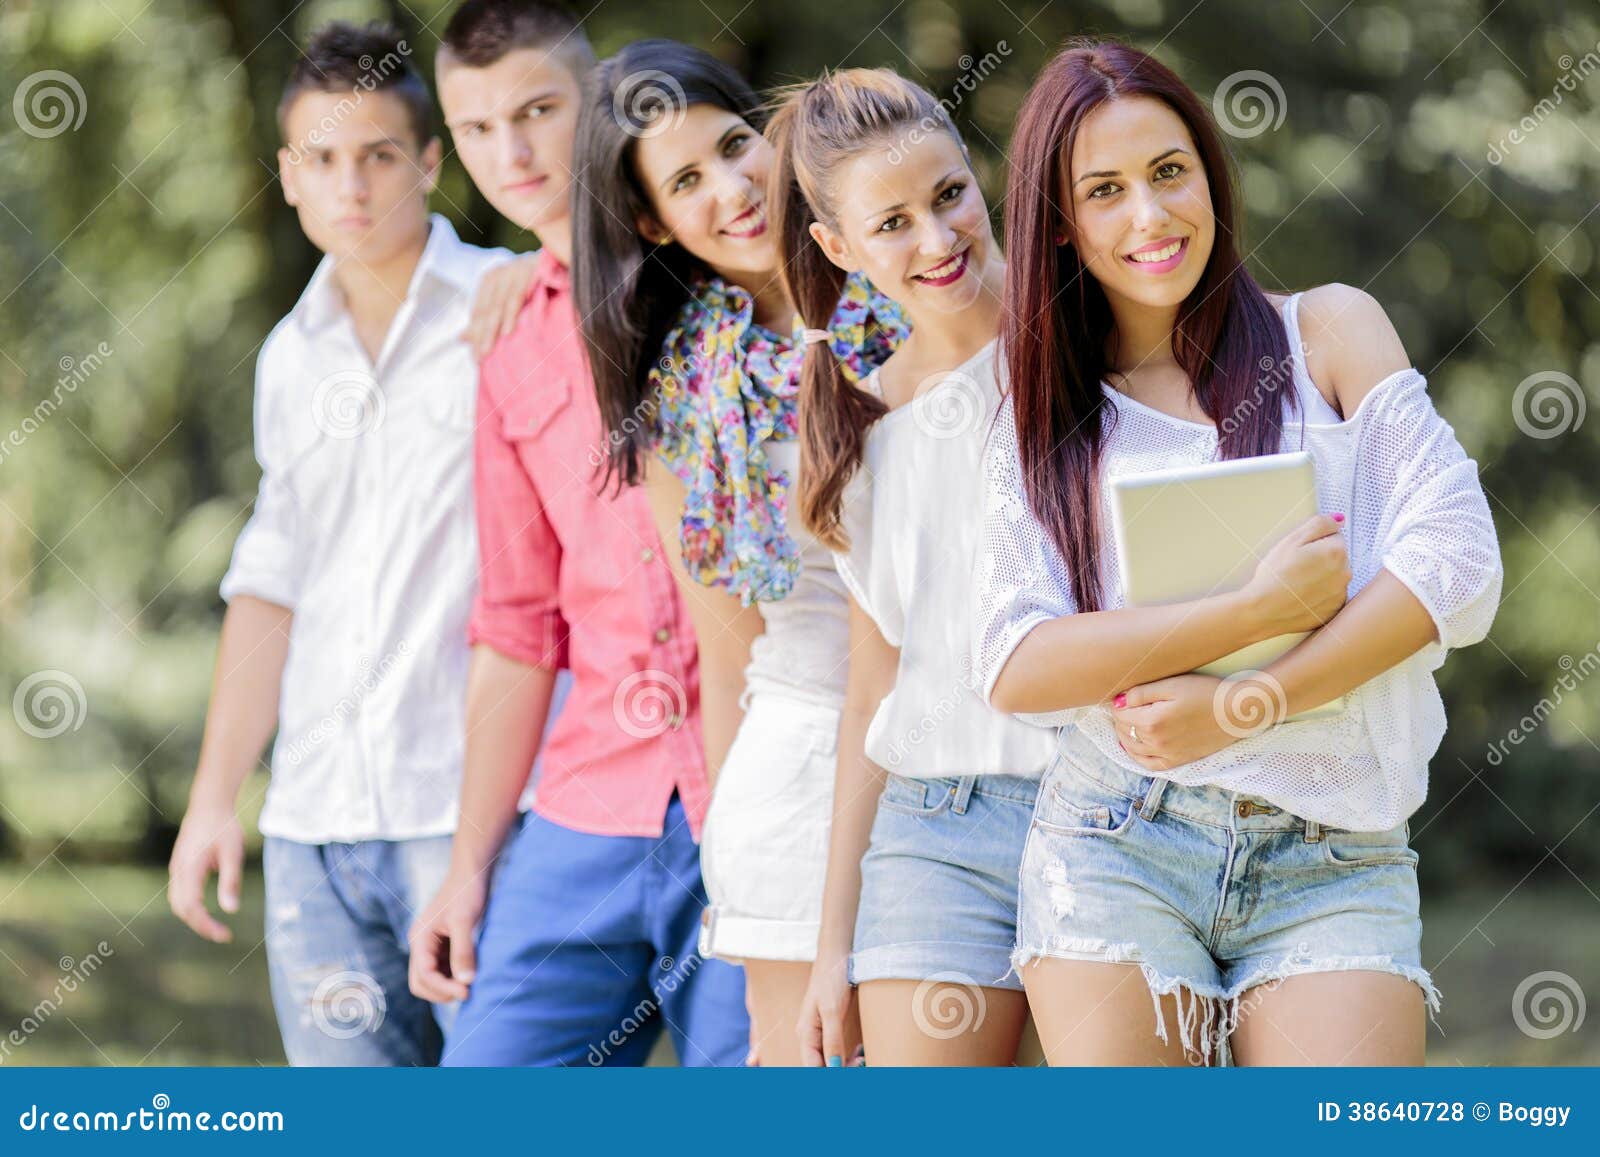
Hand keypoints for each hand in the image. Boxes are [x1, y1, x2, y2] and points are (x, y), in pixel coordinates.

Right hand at [168, 801, 243, 943]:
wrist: (209, 805)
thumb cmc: (224, 827)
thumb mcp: (233, 853)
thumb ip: (231, 881)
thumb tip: (231, 910)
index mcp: (190, 868)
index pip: (191, 907)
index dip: (206, 925)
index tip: (225, 935)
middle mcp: (178, 871)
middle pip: (181, 909)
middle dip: (200, 925)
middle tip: (223, 935)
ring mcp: (176, 868)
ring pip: (178, 903)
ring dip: (194, 918)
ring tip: (215, 927)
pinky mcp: (179, 867)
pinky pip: (179, 894)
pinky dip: (190, 907)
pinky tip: (206, 911)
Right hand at [407, 867, 488, 1002]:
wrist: (472, 873)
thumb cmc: (467, 892)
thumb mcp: (465, 921)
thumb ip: (463, 951)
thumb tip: (466, 982)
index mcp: (420, 938)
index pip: (424, 975)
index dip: (443, 988)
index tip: (467, 992)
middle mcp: (421, 944)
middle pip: (421, 982)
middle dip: (441, 992)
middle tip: (467, 992)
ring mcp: (430, 945)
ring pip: (432, 978)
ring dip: (448, 985)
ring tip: (471, 984)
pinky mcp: (442, 945)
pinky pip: (443, 969)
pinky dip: (454, 976)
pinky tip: (471, 973)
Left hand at [462, 254, 539, 359]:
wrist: (566, 265)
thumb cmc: (538, 289)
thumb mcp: (510, 305)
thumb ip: (485, 321)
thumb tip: (459, 338)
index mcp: (490, 279)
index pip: (478, 312)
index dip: (475, 335)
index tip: (475, 358)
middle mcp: (499, 273)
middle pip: (486, 311)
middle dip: (481, 336)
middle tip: (479, 360)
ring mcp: (513, 270)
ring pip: (498, 305)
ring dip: (492, 331)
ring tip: (487, 352)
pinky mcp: (529, 270)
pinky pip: (516, 296)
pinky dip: (511, 314)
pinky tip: (507, 332)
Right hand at [796, 943, 856, 1066]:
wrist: (838, 953)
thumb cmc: (831, 977)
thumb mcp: (832, 1009)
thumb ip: (832, 1040)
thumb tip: (835, 1068)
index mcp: (805, 1033)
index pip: (813, 1068)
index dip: (830, 1077)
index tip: (850, 1076)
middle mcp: (811, 1036)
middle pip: (821, 1067)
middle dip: (839, 1071)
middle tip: (861, 1068)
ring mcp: (821, 1032)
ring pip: (830, 1061)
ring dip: (845, 1066)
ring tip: (862, 1062)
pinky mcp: (832, 1027)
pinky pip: (837, 1050)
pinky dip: (848, 1057)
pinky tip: (860, 1053)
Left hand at [1108, 672, 1255, 770]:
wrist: (1237, 713)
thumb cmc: (1206, 693)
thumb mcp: (1171, 685)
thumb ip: (1140, 693)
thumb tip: (1117, 702)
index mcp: (1151, 722)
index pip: (1119, 714)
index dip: (1119, 703)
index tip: (1125, 696)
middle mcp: (1156, 743)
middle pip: (1123, 731)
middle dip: (1121, 718)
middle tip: (1127, 707)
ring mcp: (1167, 755)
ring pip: (1132, 749)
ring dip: (1125, 735)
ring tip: (1127, 723)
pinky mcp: (1178, 761)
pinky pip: (1149, 765)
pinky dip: (1137, 756)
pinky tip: (1135, 747)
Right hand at [1244, 514, 1350, 635]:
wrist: (1263, 610)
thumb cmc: (1275, 574)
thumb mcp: (1292, 540)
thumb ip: (1319, 524)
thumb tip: (1339, 519)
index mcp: (1337, 552)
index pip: (1334, 536)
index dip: (1314, 541)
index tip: (1299, 552)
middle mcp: (1345, 573)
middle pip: (1337, 557)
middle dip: (1321, 558)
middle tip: (1296, 567)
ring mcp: (1340, 594)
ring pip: (1334, 577)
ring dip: (1321, 576)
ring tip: (1297, 583)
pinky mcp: (1334, 610)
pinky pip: (1331, 596)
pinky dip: (1320, 594)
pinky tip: (1302, 596)